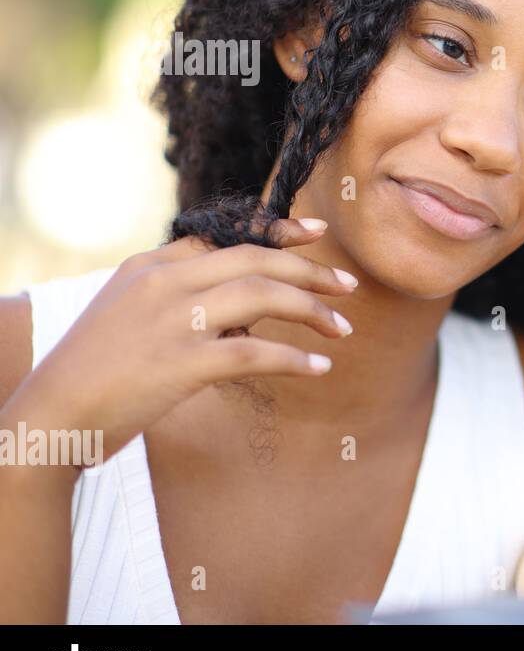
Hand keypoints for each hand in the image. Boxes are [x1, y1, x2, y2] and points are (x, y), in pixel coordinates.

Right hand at [15, 218, 356, 463]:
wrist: (48, 418)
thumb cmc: (95, 374)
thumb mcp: (131, 317)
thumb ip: (185, 304)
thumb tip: (249, 320)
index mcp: (149, 266)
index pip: (226, 236)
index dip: (278, 232)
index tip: (317, 233)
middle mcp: (162, 282)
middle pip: (255, 260)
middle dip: (310, 272)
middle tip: (348, 286)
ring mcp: (171, 321)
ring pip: (263, 297)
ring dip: (312, 311)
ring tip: (343, 328)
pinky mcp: (180, 364)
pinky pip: (255, 353)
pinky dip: (294, 360)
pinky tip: (319, 369)